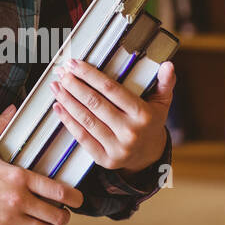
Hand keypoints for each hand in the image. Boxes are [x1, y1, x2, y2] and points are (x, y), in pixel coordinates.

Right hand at [0, 105, 83, 224]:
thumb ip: (0, 126)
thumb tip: (11, 108)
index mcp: (19, 177)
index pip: (59, 190)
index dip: (75, 198)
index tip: (78, 200)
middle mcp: (18, 199)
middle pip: (58, 215)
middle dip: (64, 217)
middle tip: (62, 215)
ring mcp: (9, 219)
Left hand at [50, 57, 175, 173]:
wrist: (148, 155)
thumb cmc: (151, 121)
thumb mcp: (162, 102)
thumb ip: (165, 82)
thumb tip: (168, 65)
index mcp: (144, 115)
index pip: (112, 90)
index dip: (90, 75)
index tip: (75, 64)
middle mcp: (130, 132)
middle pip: (95, 104)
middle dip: (74, 86)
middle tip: (61, 73)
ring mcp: (117, 148)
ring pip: (86, 120)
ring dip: (67, 101)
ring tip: (57, 87)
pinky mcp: (105, 159)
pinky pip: (82, 137)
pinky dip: (68, 121)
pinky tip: (59, 107)